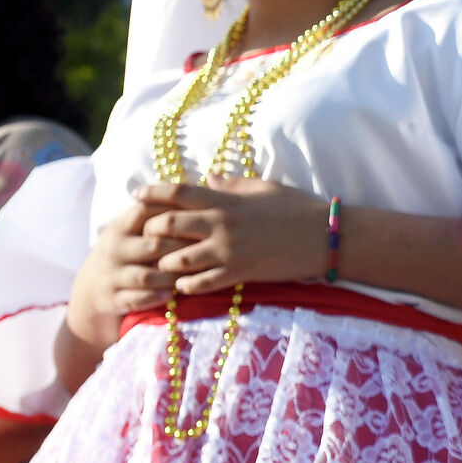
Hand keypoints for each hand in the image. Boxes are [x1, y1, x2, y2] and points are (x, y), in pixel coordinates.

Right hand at [65, 199, 189, 348]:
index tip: (201, 213)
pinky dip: (155, 297)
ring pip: (147, 275)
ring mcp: (112, 274)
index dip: (174, 210)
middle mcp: (115, 248)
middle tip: (210, 248)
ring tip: (195, 276)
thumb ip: (157, 214)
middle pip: (154, 245)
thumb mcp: (132, 230)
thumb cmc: (126, 251)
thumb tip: (197, 187)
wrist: (90, 288)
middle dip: (183, 248)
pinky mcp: (113, 298)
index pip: (146, 211)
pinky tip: (172, 294)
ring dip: (172, 276)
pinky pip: (136, 299)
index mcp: (121, 227)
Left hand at [139, 178, 330, 293]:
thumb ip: (233, 186)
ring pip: (178, 259)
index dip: (152, 192)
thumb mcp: (265, 188)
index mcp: (227, 201)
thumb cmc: (298, 208)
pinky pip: (202, 283)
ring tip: (162, 266)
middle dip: (151, 231)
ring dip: (166, 263)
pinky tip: (182, 286)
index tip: (135, 194)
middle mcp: (222, 224)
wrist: (326, 237)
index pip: (178, 192)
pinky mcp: (240, 272)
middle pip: (168, 224)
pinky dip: (187, 286)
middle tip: (146, 237)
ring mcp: (229, 250)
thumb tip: (210, 177)